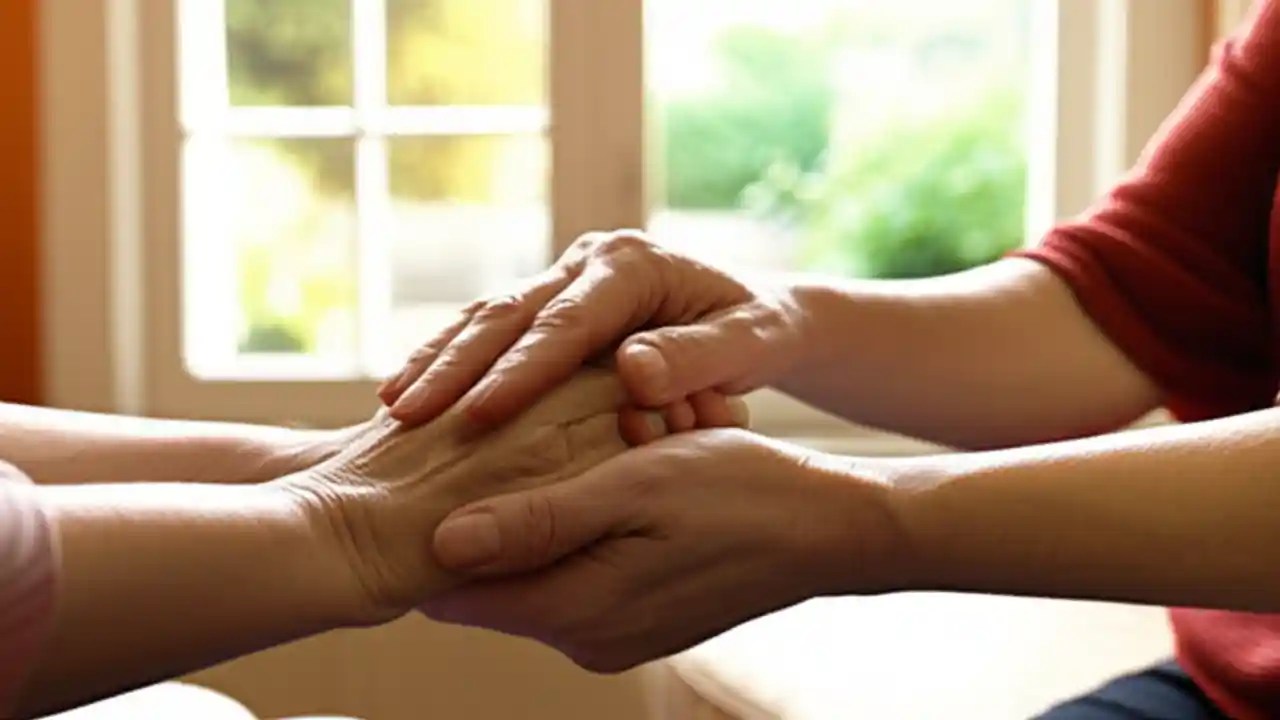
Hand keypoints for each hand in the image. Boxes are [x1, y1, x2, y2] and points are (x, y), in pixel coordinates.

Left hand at [277, 369, 745, 624]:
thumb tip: (439, 546)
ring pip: (528, 580)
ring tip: (523, 453)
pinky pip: (569, 581)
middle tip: (460, 446)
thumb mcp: (636, 488)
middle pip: (487, 587)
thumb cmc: (739, 493)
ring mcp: (613, 637)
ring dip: (519, 524)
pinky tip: (576, 483)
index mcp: (577, 611)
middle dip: (471, 522)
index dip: (423, 535)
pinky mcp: (636, 623)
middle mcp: (585, 640)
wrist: (828, 531)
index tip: (412, 473)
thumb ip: (538, 521)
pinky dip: (561, 536)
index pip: (454, 593)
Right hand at [378, 231, 807, 428]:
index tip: (481, 415)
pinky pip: (489, 332)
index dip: (523, 370)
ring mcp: (563, 279)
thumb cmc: (759, 332)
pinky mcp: (548, 304)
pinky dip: (448, 362)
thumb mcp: (752, 344)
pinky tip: (409, 398)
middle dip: (456, 365)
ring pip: (486, 319)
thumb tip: (632, 370)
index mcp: (633, 264)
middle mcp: (588, 262)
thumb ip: (698, 356)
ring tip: (392, 409)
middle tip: (406, 415)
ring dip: (438, 362)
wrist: (758, 312)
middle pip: (510, 314)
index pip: (568, 322)